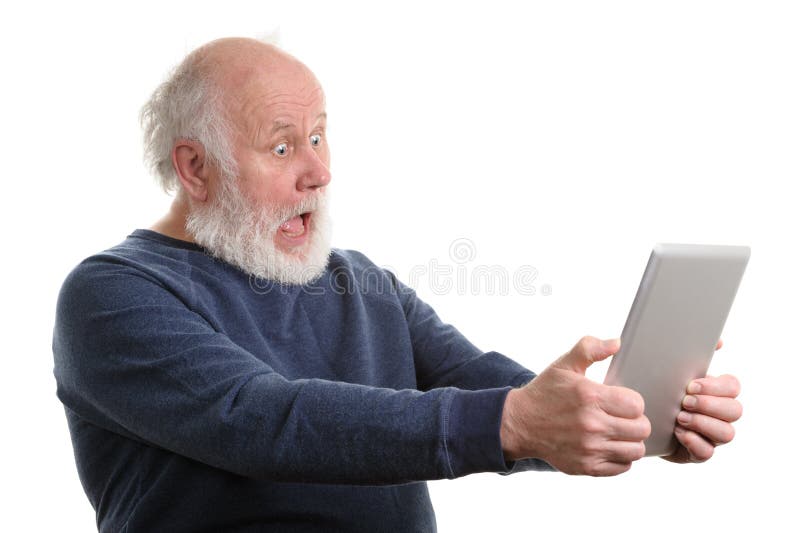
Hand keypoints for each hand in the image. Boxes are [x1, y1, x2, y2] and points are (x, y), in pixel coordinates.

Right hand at [501, 336, 650, 475]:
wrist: (519, 423)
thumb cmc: (544, 393)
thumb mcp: (564, 365)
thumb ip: (590, 349)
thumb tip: (616, 343)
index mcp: (589, 396)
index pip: (637, 405)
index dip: (633, 401)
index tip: (622, 401)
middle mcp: (591, 425)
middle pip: (641, 429)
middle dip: (636, 421)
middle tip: (623, 417)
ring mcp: (589, 449)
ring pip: (635, 451)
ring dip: (631, 441)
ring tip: (619, 433)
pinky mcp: (586, 467)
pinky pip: (622, 467)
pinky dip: (620, 458)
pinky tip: (609, 446)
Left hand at [662, 340, 742, 462]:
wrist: (631, 416)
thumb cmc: (652, 388)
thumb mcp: (666, 368)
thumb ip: (690, 353)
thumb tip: (717, 340)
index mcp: (714, 390)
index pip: (733, 386)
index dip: (716, 387)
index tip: (691, 384)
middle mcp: (717, 413)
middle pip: (735, 410)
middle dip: (710, 405)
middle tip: (685, 401)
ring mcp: (710, 435)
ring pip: (727, 433)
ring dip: (703, 424)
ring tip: (679, 418)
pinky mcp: (696, 452)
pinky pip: (707, 453)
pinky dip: (694, 442)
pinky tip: (678, 433)